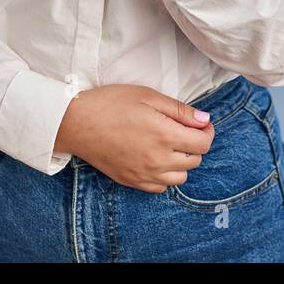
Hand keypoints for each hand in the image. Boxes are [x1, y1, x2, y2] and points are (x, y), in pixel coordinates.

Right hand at [53, 84, 215, 192]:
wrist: (77, 123)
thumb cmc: (111, 104)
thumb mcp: (148, 96)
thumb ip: (180, 110)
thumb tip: (204, 120)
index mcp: (165, 135)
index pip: (203, 144)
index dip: (207, 132)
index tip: (200, 124)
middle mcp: (158, 160)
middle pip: (194, 160)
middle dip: (194, 144)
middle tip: (182, 130)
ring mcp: (144, 174)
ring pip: (180, 177)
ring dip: (181, 162)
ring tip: (168, 145)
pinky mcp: (131, 181)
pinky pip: (160, 187)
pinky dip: (164, 175)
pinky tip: (155, 159)